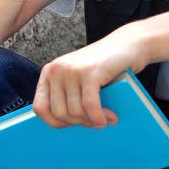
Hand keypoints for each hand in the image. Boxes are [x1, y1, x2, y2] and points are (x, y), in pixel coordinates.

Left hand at [33, 24, 148, 128]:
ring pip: (75, 112)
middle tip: (94, 122)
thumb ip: (67, 95)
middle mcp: (57, 69)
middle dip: (79, 123)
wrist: (128, 43)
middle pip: (59, 113)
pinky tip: (110, 118)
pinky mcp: (89, 73)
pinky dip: (99, 117)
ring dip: (92, 121)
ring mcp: (72, 70)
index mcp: (49, 72)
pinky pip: (90, 106)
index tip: (71, 123)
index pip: (40, 108)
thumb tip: (63, 124)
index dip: (55, 122)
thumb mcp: (77, 78)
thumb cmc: (104, 66)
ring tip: (105, 119)